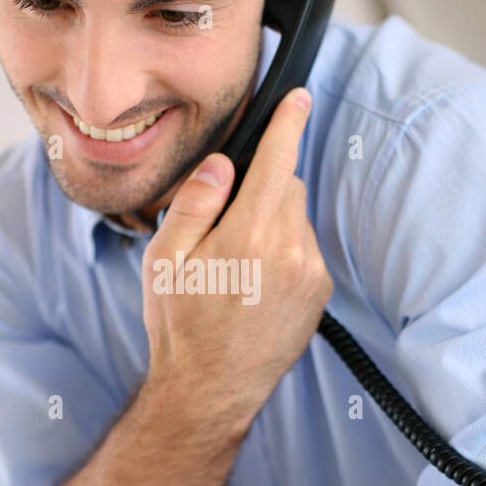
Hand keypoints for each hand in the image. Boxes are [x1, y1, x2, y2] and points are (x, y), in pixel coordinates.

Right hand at [142, 88, 332, 430]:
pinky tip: (254, 284)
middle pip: (286, 186)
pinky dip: (283, 251)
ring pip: (295, 217)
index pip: (277, 160)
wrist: (211, 388)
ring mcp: (310, 273)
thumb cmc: (180, 325)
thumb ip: (194, 203)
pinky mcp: (319, 292)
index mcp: (249, 235)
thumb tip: (222, 166)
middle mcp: (289, 250)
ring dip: (271, 223)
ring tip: (235, 267)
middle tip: (223, 228)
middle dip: (260, 189)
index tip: (299, 97)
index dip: (288, 122)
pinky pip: (303, 248)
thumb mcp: (165, 260)